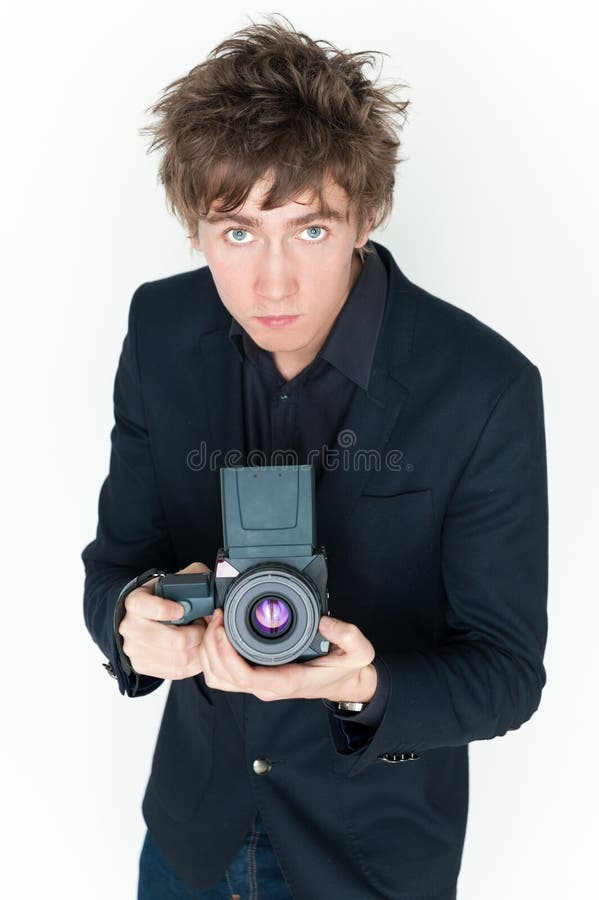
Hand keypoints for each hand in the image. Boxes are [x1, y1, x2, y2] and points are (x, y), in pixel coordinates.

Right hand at [118, 561, 213, 679]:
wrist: (144, 615)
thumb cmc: (164, 597)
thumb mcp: (176, 580)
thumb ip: (193, 579)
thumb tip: (212, 597)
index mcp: (136, 602)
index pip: (147, 607)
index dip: (168, 610)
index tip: (182, 609)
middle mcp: (130, 627)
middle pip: (174, 640)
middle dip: (197, 634)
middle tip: (203, 626)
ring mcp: (134, 649)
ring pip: (179, 659)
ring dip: (199, 649)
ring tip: (201, 637)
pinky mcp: (142, 666)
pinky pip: (176, 671)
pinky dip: (193, 663)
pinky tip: (197, 651)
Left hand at [198, 609, 376, 703]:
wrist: (346, 682)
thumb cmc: (346, 668)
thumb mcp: (358, 650)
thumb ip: (346, 635)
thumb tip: (325, 622)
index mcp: (286, 681)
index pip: (243, 675)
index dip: (225, 651)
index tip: (222, 624)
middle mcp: (268, 687)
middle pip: (222, 677)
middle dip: (211, 646)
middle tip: (216, 616)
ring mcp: (260, 684)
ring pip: (219, 678)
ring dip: (209, 651)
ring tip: (215, 621)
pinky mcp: (257, 678)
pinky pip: (225, 674)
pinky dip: (215, 655)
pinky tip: (220, 633)